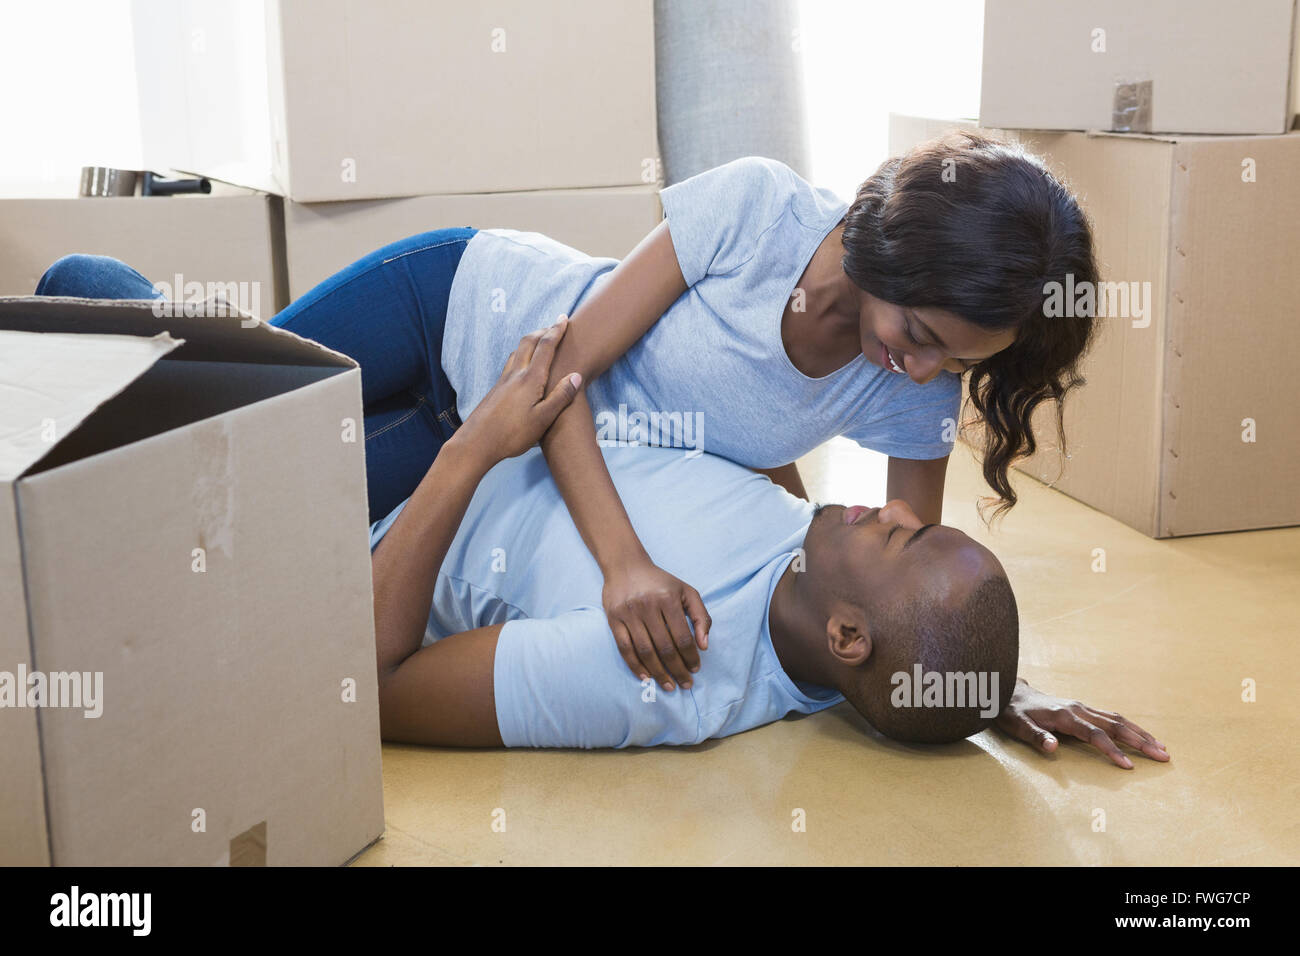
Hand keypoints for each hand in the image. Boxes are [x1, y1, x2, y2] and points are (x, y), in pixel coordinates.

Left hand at [453, 317, 581, 465]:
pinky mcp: (496, 389)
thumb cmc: (512, 434)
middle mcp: (515, 374)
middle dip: (543, 331)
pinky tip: (522, 366)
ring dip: (530, 341)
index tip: (564, 318)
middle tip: (555, 326)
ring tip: (540, 341)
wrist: (476, 442)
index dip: (556, 331)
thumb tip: (576, 376)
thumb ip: (561, 396)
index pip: (546, 347)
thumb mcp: (543, 419)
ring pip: (517, 351)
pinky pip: (510, 363)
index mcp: (530, 379)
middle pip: (528, 343)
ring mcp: (503, 381)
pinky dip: (521, 355)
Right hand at [603, 557, 711, 691]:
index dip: (690, 657)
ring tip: (668, 685)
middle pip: (664, 647)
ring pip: (645, 651)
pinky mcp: (614, 619)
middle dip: (677, 670)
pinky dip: (635, 665)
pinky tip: (646, 676)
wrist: (625, 565)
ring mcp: (629, 613)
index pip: (682, 637)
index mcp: (668, 599)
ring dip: (658, 673)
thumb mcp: (687, 591)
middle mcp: (647, 606)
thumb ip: (701, 617)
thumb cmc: (661, 582)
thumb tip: (704, 646)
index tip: (695, 669)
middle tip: (684, 684)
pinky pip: (625, 648)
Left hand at [995, 679, 1168, 768]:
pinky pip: (1112, 717)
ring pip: (1118, 719)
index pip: (1095, 735)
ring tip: (1162, 747)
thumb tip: (1052, 747)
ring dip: (1141, 733)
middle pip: (1115, 725)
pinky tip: (1143, 736)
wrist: (1009, 692)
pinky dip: (1131, 727)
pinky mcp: (1084, 709)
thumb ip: (1035, 736)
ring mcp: (1083, 707)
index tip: (1129, 766)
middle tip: (1163, 756)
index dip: (1112, 750)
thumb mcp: (1017, 725)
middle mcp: (1078, 709)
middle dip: (1140, 741)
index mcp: (1064, 715)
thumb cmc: (1012, 712)